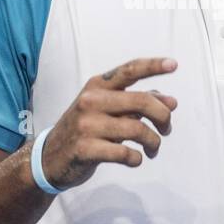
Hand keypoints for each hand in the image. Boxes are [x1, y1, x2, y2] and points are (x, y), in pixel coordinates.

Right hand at [39, 57, 178, 190]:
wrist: (50, 157)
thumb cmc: (86, 129)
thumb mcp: (108, 110)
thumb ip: (137, 103)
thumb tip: (172, 102)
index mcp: (98, 86)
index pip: (129, 70)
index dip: (153, 66)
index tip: (173, 64)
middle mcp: (91, 100)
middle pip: (142, 101)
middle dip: (163, 116)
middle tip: (167, 129)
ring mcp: (87, 125)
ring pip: (137, 130)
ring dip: (154, 142)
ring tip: (153, 149)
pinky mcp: (85, 149)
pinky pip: (124, 154)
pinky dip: (136, 158)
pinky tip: (135, 159)